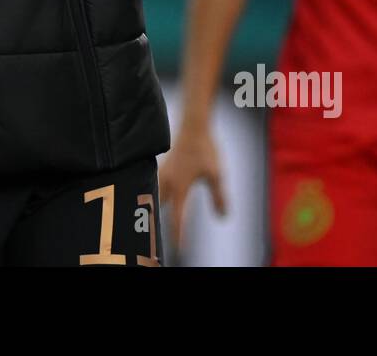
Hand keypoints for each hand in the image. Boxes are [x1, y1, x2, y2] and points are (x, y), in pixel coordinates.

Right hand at [158, 123, 226, 251]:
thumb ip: (219, 197)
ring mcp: (164, 174)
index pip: (177, 218)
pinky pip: (156, 186)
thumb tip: (223, 217)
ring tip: (153, 223)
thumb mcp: (216, 175)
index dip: (178, 235)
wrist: (194, 125)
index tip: (178, 250)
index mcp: (180, 188)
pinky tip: (158, 197)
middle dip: (158, 226)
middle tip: (157, 241)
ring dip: (155, 211)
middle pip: (159, 210)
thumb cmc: (206, 149)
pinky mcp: (164, 166)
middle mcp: (168, 183)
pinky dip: (156, 197)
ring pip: (155, 197)